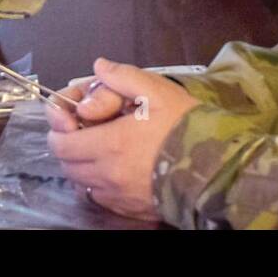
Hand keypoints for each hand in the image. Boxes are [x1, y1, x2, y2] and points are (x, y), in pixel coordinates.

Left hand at [45, 58, 199, 220]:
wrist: (218, 168)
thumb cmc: (186, 127)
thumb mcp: (158, 91)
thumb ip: (123, 76)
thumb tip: (98, 67)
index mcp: (111, 144)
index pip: (61, 142)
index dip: (59, 126)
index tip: (70, 114)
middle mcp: (108, 175)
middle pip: (67, 164)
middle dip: (67, 143)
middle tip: (83, 127)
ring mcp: (119, 196)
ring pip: (81, 183)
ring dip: (80, 164)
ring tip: (98, 146)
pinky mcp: (131, 209)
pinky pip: (100, 198)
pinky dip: (97, 183)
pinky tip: (113, 168)